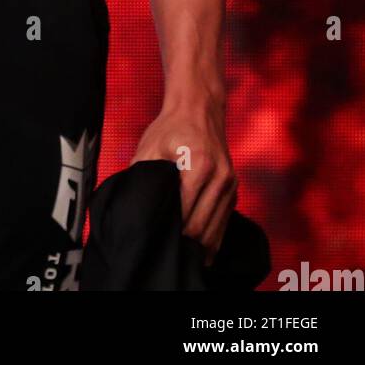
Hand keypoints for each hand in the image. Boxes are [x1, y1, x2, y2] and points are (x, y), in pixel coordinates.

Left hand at [130, 99, 237, 265]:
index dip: (170, 230)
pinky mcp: (233, 189)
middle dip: (184, 243)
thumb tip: (131, 203)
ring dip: (199, 246)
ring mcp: (230, 184)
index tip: (156, 240)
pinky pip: (224, 222)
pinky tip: (198, 249)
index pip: (185, 213)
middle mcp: (220, 177)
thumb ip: (142, 174)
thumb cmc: (172, 126)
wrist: (199, 107)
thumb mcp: (150, 146)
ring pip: (216, 230)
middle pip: (202, 227)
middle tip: (166, 254)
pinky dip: (212, 238)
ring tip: (180, 256)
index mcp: (199, 165)